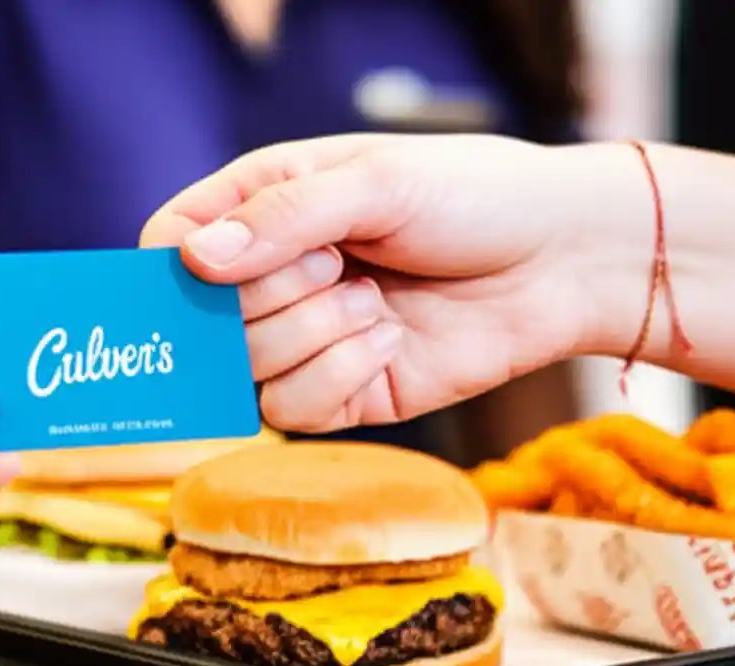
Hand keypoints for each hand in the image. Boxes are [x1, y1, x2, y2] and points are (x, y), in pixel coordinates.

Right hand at [141, 134, 649, 432]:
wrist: (565, 261)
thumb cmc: (474, 196)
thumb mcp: (377, 183)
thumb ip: (282, 219)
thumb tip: (192, 259)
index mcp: (265, 207)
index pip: (170, 242)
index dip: (169, 268)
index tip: (202, 273)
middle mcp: (273, 276)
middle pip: (203, 318)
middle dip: (274, 295)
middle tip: (340, 264)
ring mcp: (304, 339)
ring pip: (245, 370)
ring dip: (314, 335)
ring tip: (375, 301)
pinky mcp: (341, 394)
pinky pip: (291, 412)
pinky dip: (337, 377)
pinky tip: (387, 340)